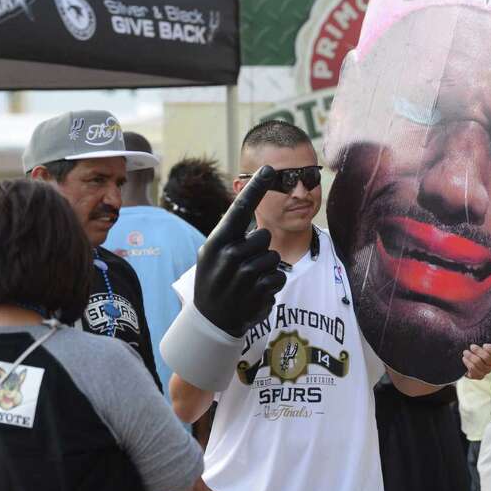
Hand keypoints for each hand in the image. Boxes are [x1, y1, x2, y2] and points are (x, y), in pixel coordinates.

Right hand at [194, 165, 286, 337]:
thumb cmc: (214, 281)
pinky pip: (280, 276)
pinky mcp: (260, 291)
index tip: (270, 167)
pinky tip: (256, 293)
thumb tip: (249, 213)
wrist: (212, 322)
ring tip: (247, 282)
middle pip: (264, 236)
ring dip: (266, 268)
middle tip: (242, 266)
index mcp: (217, 242)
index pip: (239, 209)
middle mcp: (229, 255)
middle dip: (259, 249)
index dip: (256, 187)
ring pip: (274, 256)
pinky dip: (272, 285)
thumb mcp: (211, 255)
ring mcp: (245, 274)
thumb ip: (230, 235)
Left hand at [462, 343, 490, 378]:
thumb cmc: (479, 346)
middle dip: (477, 351)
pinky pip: (473, 371)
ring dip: (470, 357)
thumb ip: (488, 337)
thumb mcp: (483, 340)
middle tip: (471, 346)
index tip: (484, 345)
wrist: (472, 357)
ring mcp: (487, 371)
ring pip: (478, 364)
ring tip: (465, 352)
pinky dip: (468, 364)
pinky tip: (465, 359)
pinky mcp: (479, 376)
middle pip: (487, 358)